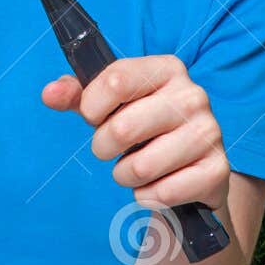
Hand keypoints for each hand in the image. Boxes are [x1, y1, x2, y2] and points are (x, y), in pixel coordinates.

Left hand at [42, 55, 229, 211]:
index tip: (93, 116)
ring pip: (139, 167)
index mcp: (167, 68)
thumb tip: (49, 94)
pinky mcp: (216, 171)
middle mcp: (193, 95)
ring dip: (125, 175)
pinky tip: (159, 185)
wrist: (190, 170)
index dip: (91, 106)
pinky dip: (148, 196)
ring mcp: (209, 133)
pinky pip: (161, 193)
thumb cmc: (142, 128)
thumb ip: (76, 95)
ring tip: (136, 167)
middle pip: (121, 128)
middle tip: (113, 148)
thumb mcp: (109, 105)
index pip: (115, 79)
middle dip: (103, 147)